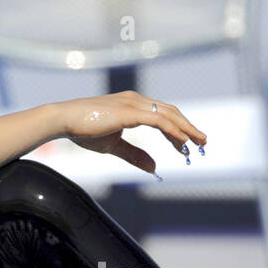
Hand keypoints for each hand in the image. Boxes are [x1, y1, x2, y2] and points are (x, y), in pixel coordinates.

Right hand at [55, 91, 206, 174]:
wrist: (65, 120)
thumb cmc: (84, 129)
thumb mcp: (113, 145)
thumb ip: (134, 155)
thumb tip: (153, 167)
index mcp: (133, 104)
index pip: (163, 115)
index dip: (177, 130)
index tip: (187, 144)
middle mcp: (137, 100)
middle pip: (171, 112)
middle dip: (188, 127)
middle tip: (202, 142)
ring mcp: (134, 103)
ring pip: (169, 115)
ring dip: (186, 129)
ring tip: (199, 142)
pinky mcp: (130, 112)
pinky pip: (159, 121)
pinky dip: (173, 131)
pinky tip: (183, 141)